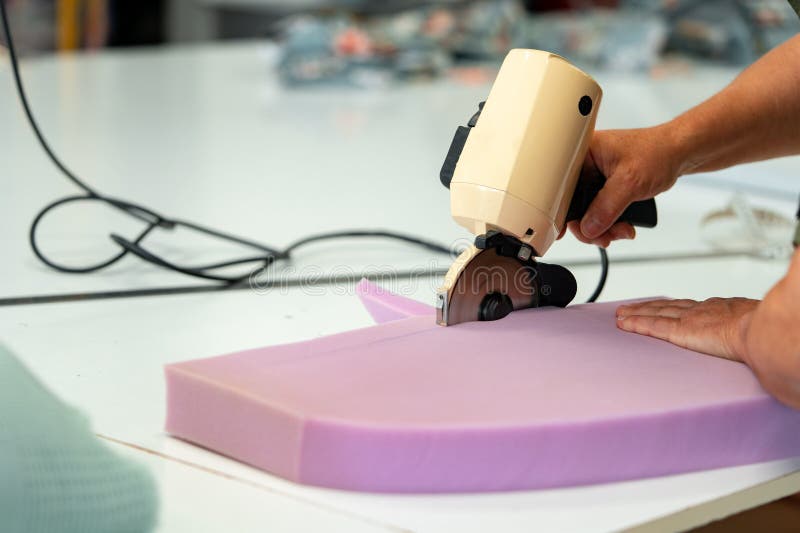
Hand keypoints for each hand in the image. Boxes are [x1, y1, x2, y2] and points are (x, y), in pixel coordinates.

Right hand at [567, 127, 682, 247]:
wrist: (680, 153)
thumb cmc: (658, 152)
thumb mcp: (630, 182)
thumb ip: (607, 207)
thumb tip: (588, 227)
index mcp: (583, 153)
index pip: (563, 187)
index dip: (562, 212)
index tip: (559, 232)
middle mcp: (586, 165)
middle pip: (575, 204)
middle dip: (590, 225)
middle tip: (604, 237)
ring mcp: (596, 177)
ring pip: (588, 211)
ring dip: (604, 227)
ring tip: (622, 231)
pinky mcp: (607, 187)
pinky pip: (600, 210)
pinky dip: (611, 223)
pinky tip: (624, 226)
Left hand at [615, 297, 757, 361]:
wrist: (761, 332)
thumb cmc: (765, 333)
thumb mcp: (756, 326)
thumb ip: (748, 332)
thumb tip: (758, 342)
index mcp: (720, 309)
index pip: (690, 306)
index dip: (673, 306)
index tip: (663, 305)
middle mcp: (701, 310)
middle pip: (667, 306)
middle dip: (648, 307)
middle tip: (631, 307)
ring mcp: (689, 319)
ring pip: (655, 313)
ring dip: (636, 313)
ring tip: (621, 314)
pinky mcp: (680, 331)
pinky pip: (652, 326)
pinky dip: (636, 324)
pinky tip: (624, 324)